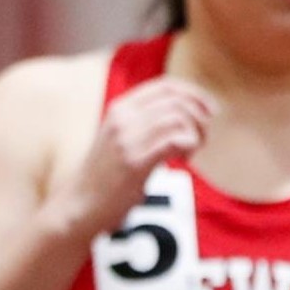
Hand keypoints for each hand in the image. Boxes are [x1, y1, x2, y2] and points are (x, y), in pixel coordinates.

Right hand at [45, 77, 213, 237]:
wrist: (79, 204)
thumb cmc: (106, 175)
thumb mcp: (120, 137)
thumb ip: (144, 122)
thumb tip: (185, 112)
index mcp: (120, 108)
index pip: (166, 86)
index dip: (194, 94)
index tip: (210, 110)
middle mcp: (122, 118)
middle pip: (178, 101)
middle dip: (200, 118)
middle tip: (202, 139)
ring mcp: (127, 139)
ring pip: (179, 119)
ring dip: (196, 135)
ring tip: (189, 153)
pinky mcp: (134, 162)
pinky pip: (175, 141)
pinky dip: (188, 147)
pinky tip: (183, 160)